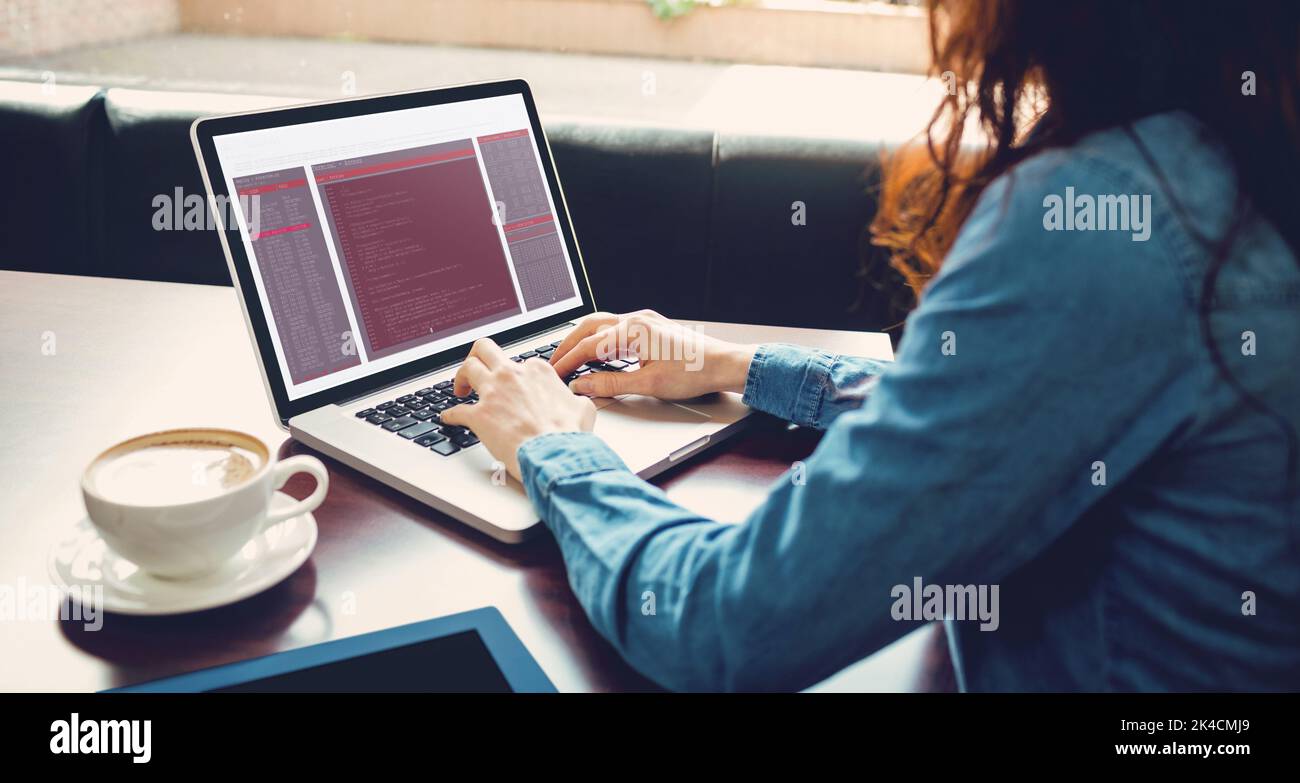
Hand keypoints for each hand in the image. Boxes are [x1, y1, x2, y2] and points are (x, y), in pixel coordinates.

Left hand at [441, 338, 596, 479]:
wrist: (554, 453)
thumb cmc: (568, 434)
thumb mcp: (583, 408)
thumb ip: (574, 399)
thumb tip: (576, 402)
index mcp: (537, 370)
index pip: (520, 362)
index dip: (516, 374)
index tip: (513, 383)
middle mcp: (512, 375)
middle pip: (485, 350)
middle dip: (477, 356)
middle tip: (475, 369)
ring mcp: (493, 393)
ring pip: (467, 369)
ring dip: (460, 378)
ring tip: (460, 389)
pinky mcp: (479, 415)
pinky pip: (456, 411)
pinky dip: (450, 415)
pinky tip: (448, 418)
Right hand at [550, 310, 756, 399]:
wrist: (724, 365)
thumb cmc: (695, 372)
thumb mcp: (648, 383)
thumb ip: (610, 383)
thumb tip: (583, 385)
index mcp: (633, 329)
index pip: (589, 345)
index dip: (568, 361)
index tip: (554, 374)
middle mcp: (637, 320)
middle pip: (590, 327)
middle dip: (568, 345)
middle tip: (552, 362)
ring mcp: (645, 322)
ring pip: (603, 325)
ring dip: (583, 339)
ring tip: (569, 356)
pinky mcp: (652, 329)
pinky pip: (617, 329)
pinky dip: (600, 339)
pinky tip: (598, 352)